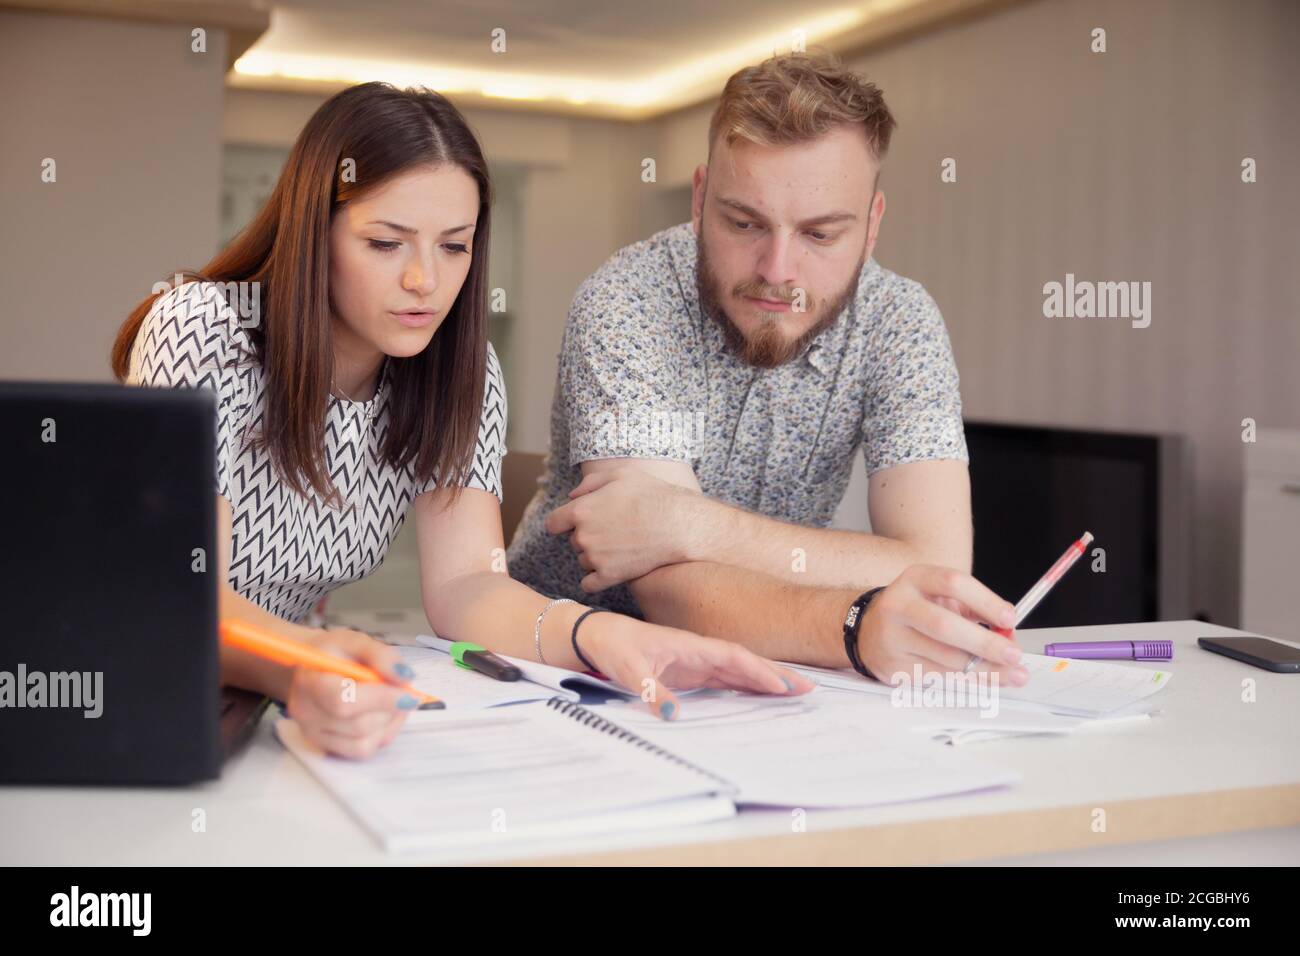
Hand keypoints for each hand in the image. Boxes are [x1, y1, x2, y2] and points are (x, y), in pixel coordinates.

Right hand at [285, 627, 415, 758]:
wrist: (313, 668)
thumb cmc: (334, 653)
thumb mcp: (356, 641)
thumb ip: (381, 656)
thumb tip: (404, 677)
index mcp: (311, 682)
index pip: (344, 702)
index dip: (380, 700)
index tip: (407, 694)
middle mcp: (307, 713)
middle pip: (358, 726)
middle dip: (390, 710)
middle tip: (404, 693)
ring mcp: (315, 734)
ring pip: (363, 744)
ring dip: (389, 724)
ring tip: (393, 702)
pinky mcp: (327, 746)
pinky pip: (361, 751)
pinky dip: (380, 735)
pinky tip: (383, 715)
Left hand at [545, 468, 700, 591]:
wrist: (678, 526)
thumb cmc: (652, 496)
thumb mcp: (621, 476)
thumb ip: (591, 483)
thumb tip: (572, 496)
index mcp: (581, 511)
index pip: (553, 523)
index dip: (564, 522)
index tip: (576, 523)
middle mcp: (583, 536)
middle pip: (573, 541)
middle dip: (588, 536)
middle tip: (614, 530)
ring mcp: (595, 559)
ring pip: (583, 561)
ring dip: (595, 556)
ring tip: (621, 546)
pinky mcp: (609, 576)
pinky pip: (589, 584)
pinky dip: (596, 579)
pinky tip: (611, 569)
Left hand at [576, 613, 815, 719]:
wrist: (598, 635)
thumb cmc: (614, 646)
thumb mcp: (628, 670)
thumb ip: (651, 691)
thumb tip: (674, 714)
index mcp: (690, 645)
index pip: (732, 657)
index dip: (757, 670)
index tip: (781, 684)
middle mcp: (699, 652)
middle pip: (745, 662)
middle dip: (776, 674)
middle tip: (808, 688)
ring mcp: (698, 662)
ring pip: (739, 671)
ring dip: (766, 681)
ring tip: (796, 693)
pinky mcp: (692, 672)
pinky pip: (726, 679)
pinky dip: (747, 685)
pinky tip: (762, 696)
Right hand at [856, 565, 1028, 686]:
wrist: (869, 631)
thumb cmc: (916, 611)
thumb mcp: (940, 597)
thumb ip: (974, 608)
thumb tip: (1008, 632)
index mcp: (915, 579)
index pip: (953, 583)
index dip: (985, 601)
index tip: (1010, 619)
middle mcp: (899, 606)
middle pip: (945, 625)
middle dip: (985, 643)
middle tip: (1014, 655)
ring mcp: (893, 638)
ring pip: (945, 658)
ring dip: (985, 669)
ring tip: (1012, 674)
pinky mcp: (894, 666)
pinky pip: (940, 676)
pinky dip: (969, 679)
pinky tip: (988, 678)